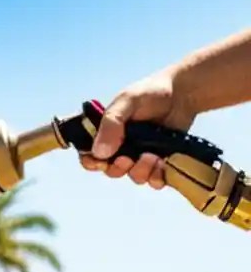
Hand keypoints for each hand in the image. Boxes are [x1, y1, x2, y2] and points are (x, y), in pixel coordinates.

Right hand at [82, 71, 196, 188]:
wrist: (183, 93)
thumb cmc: (151, 92)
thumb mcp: (127, 101)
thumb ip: (111, 124)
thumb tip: (99, 153)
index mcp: (106, 133)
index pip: (90, 156)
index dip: (92, 163)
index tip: (101, 162)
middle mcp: (121, 147)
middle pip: (111, 170)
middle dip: (119, 168)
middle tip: (129, 158)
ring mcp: (141, 155)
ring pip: (134, 176)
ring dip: (141, 171)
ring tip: (153, 156)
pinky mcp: (160, 161)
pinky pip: (155, 179)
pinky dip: (157, 177)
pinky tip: (162, 164)